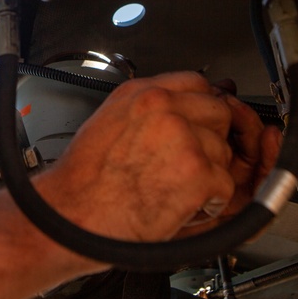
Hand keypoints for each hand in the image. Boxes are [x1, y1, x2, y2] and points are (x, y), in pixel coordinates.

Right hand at [35, 71, 279, 246]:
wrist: (73, 215)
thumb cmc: (84, 180)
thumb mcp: (108, 121)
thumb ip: (146, 110)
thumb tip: (177, 109)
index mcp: (141, 94)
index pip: (196, 83)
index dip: (202, 107)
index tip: (199, 123)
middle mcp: (163, 108)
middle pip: (219, 113)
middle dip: (211, 140)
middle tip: (187, 163)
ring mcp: (182, 138)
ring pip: (223, 152)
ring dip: (208, 176)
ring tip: (173, 188)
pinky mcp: (196, 172)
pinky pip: (224, 185)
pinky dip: (209, 204)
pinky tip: (181, 205)